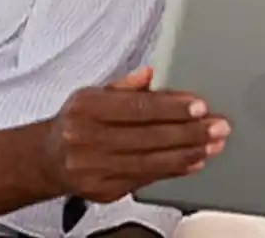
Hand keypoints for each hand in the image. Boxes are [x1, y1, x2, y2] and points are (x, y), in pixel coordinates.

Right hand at [39, 66, 230, 202]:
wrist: (46, 159)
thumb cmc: (76, 121)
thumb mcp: (93, 94)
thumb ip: (124, 86)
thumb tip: (150, 74)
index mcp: (87, 109)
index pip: (138, 108)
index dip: (172, 107)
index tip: (200, 106)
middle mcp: (87, 140)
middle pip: (149, 137)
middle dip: (189, 132)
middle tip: (218, 127)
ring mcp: (94, 169)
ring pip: (151, 162)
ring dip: (188, 154)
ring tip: (212, 145)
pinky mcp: (103, 191)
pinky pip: (145, 180)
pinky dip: (173, 171)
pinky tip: (193, 162)